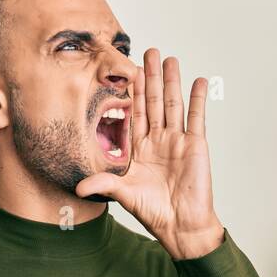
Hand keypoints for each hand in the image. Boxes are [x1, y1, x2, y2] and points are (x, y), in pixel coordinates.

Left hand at [75, 47, 223, 259]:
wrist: (181, 225)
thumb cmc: (154, 211)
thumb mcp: (123, 194)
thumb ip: (103, 184)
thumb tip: (78, 188)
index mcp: (139, 147)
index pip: (134, 112)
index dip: (131, 91)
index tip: (126, 70)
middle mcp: (158, 140)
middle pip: (154, 101)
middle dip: (151, 76)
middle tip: (149, 51)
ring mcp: (177, 141)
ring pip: (173, 104)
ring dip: (171, 81)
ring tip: (169, 58)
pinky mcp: (195, 145)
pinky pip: (196, 117)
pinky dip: (197, 99)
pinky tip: (197, 80)